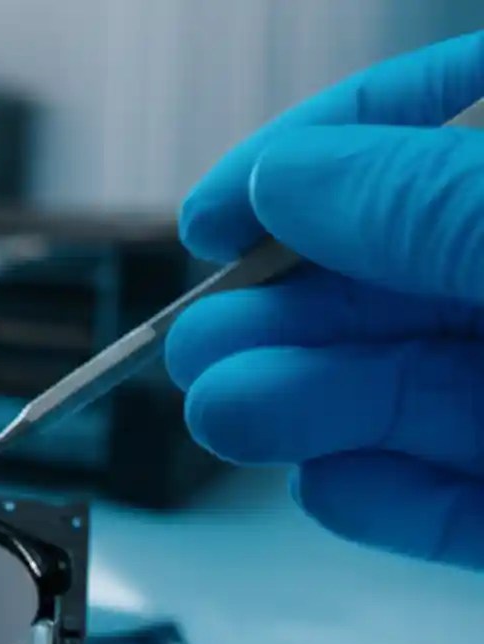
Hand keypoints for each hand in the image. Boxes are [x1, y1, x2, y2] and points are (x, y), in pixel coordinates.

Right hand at [167, 30, 483, 570]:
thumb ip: (428, 197)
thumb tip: (291, 178)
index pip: (415, 128)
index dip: (301, 165)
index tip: (213, 217)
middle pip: (396, 277)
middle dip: (282, 314)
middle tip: (198, 344)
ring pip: (417, 389)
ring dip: (307, 406)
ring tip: (230, 414)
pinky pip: (465, 502)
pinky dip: (395, 502)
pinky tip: (336, 488)